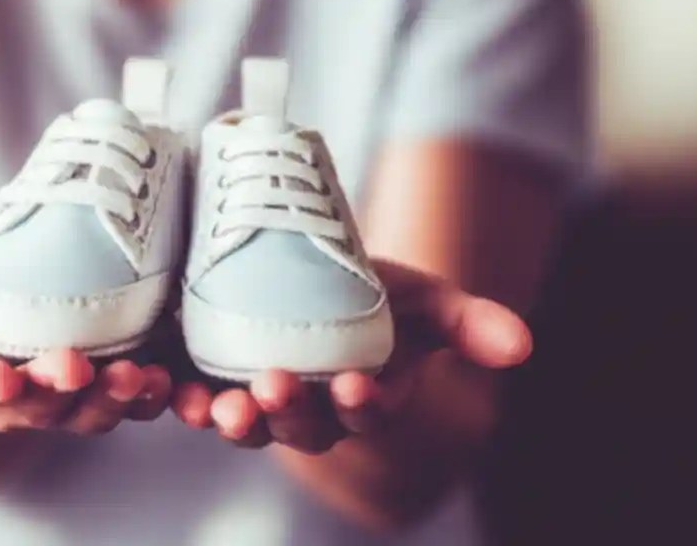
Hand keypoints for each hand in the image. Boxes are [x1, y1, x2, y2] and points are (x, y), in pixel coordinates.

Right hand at [0, 236, 173, 435]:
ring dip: (111, 400)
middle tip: (74, 366)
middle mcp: (12, 398)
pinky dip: (148, 394)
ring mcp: (63, 396)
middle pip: (36, 406)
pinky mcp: (108, 379)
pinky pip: (129, 399)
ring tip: (134, 377)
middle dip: (57, 391)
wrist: (7, 274)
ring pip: (87, 411)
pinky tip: (165, 377)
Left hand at [170, 259, 531, 514]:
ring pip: (246, 424)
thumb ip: (468, 320)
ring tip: (220, 406)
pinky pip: (195, 401)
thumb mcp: (422, 297)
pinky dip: (182, 400)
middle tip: (276, 386)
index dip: (364, 403)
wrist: (309, 272)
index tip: (358, 385)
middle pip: (301, 425)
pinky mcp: (209, 379)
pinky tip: (172, 391)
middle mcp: (310, 411)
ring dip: (232, 420)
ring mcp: (256, 400)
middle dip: (289, 412)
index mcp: (364, 396)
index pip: (368, 409)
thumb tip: (524, 345)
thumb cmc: (374, 290)